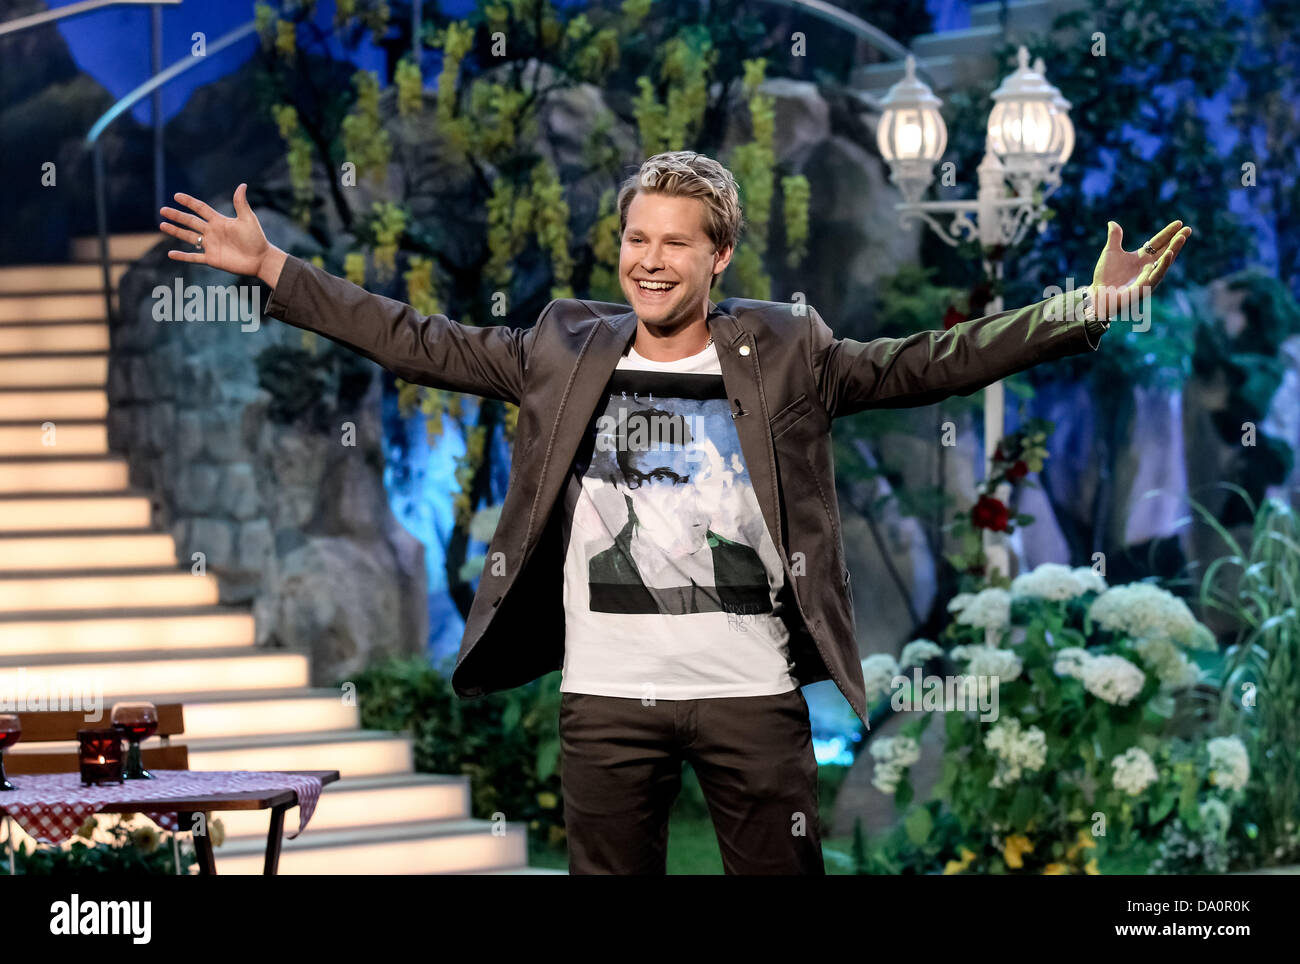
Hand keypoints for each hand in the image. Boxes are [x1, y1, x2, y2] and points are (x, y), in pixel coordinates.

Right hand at [159, 183, 282, 284]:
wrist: (261, 259)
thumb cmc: (256, 239)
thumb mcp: (248, 219)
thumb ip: (240, 203)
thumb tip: (242, 184)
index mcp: (219, 221)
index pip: (201, 209)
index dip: (189, 202)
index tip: (177, 196)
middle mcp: (212, 232)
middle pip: (190, 221)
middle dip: (177, 215)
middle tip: (162, 210)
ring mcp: (211, 245)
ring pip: (189, 237)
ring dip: (175, 231)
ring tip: (162, 225)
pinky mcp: (212, 259)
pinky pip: (194, 258)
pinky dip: (183, 256)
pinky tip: (171, 254)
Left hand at [1091, 219, 1191, 319]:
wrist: (1098, 294)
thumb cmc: (1105, 276)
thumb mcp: (1110, 252)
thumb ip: (1115, 238)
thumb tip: (1112, 222)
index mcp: (1142, 258)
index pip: (1158, 243)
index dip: (1168, 233)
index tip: (1179, 223)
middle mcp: (1148, 266)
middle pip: (1166, 251)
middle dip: (1177, 240)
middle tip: (1188, 229)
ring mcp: (1148, 277)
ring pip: (1165, 262)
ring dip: (1174, 249)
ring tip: (1181, 238)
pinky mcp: (1145, 287)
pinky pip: (1157, 275)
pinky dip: (1163, 265)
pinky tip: (1169, 254)